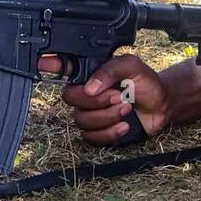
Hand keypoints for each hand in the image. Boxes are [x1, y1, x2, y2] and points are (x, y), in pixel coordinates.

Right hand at [41, 53, 169, 144]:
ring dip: (107, 116)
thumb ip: (111, 70)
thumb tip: (90, 87)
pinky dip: (109, 133)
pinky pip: (90, 137)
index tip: (40, 62)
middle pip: (69, 98)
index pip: (63, 66)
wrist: (161, 107)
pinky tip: (124, 125)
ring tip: (126, 109)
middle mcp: (86, 92)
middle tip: (119, 96)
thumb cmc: (146, 83)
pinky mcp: (97, 132)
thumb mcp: (133, 66)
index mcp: (90, 72)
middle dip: (96, 100)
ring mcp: (90, 113)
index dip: (49, 64)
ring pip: (81, 120)